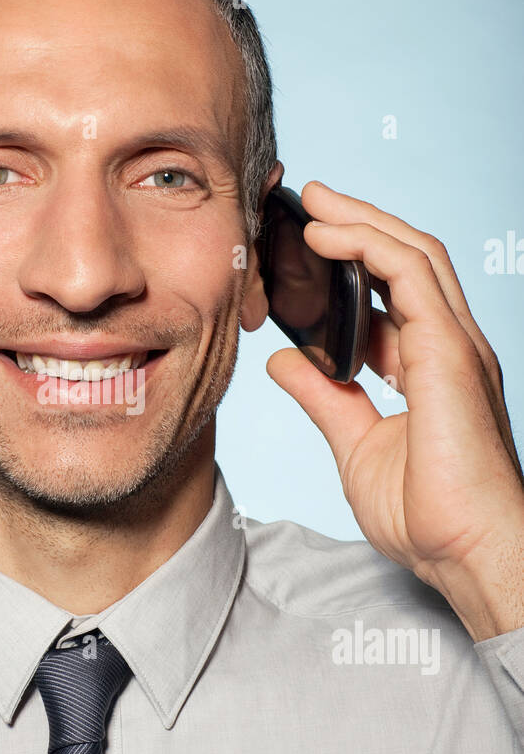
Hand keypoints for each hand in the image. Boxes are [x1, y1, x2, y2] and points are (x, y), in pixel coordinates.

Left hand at [265, 181, 523, 640]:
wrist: (466, 554)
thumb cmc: (429, 517)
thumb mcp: (356, 445)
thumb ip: (326, 397)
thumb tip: (287, 360)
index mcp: (432, 367)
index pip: (396, 291)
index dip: (355, 259)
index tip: (308, 242)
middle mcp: (450, 347)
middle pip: (409, 258)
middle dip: (359, 222)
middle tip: (308, 199)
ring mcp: (457, 346)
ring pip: (413, 253)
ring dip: (360, 220)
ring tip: (312, 202)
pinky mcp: (451, 352)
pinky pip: (410, 275)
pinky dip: (367, 246)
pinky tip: (324, 236)